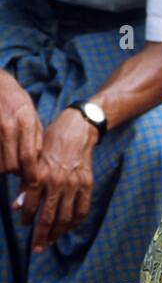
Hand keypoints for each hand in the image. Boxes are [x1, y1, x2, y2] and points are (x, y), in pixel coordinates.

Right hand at [0, 69, 42, 186]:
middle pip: (11, 165)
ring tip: (8, 156)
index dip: (31, 173)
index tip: (34, 182)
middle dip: (16, 171)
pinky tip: (1, 152)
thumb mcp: (32, 114)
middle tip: (18, 167)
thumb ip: (35, 138)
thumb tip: (36, 163)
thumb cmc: (15, 100)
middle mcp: (8, 126)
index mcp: (25, 121)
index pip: (29, 156)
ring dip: (4, 166)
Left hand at [17, 108, 95, 252]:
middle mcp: (57, 182)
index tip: (24, 227)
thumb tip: (18, 206)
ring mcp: (74, 184)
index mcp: (41, 175)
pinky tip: (68, 228)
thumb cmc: (51, 142)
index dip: (27, 220)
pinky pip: (82, 209)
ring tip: (51, 241)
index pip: (31, 206)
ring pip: (65, 217)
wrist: (78, 129)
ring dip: (57, 233)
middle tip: (36, 249)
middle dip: (41, 236)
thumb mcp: (34, 159)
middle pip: (48, 217)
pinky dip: (75, 222)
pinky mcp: (87, 184)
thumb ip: (26, 184)